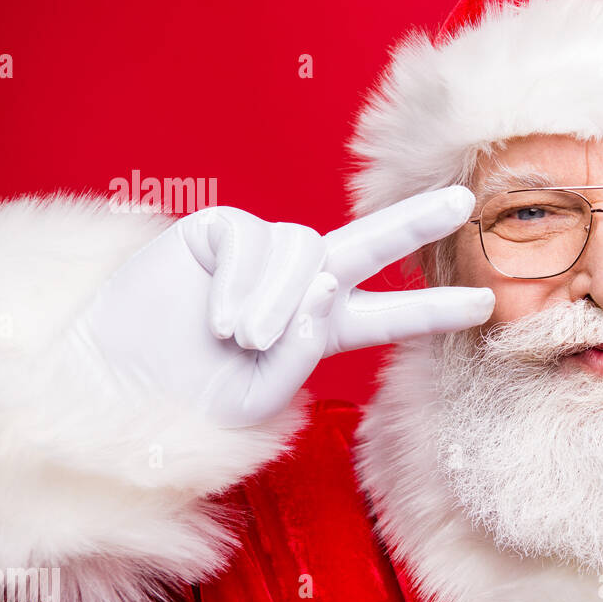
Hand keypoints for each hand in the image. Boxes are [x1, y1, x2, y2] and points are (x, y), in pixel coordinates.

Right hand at [67, 186, 493, 427]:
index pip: (388, 315)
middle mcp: (300, 285)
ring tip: (242, 339)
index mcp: (320, 329)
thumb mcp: (259, 398)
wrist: (117, 387)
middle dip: (415, 222)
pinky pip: (253, 241)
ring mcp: (260, 255)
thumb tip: (325, 288)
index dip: (433, 310)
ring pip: (303, 250)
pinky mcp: (219, 231)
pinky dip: (243, 281)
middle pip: (369, 245)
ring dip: (279, 298)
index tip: (485, 305)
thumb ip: (301, 352)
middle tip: (464, 201)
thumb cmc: (189, 400)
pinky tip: (219, 317)